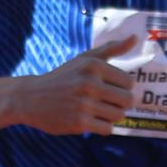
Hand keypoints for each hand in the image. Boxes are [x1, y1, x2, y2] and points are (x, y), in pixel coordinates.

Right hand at [12, 38, 136, 134]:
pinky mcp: (79, 123)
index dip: (122, 88)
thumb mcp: (85, 59)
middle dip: (120, 103)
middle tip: (107, 102)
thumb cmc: (63, 77)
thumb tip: (136, 38)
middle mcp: (90, 83)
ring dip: (111, 116)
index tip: (110, 88)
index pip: (129, 82)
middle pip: (128, 100)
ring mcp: (84, 104)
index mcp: (94, 66)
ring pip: (119, 116)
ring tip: (97, 111)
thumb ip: (112, 49)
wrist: (30, 98)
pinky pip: (107, 129)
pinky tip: (89, 120)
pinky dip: (101, 127)